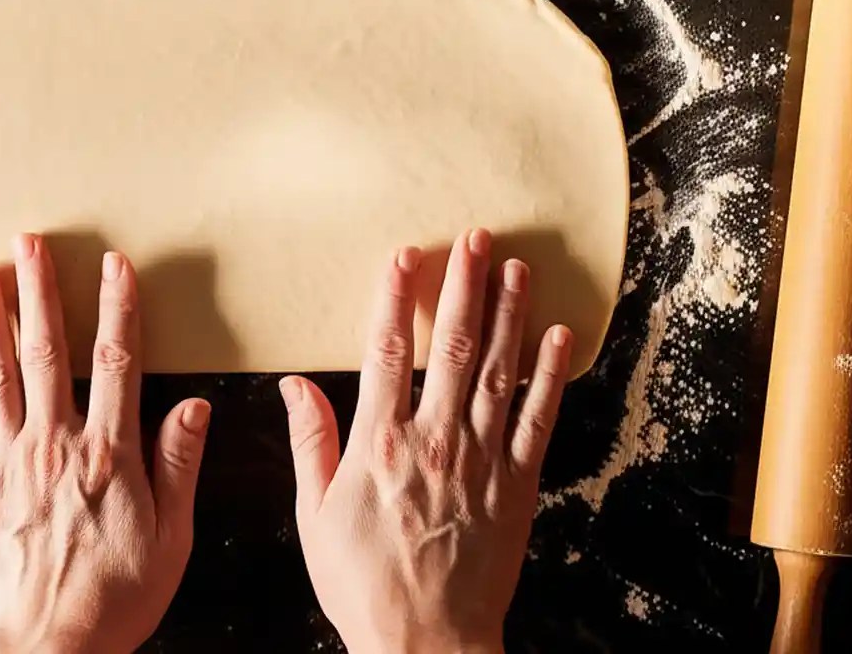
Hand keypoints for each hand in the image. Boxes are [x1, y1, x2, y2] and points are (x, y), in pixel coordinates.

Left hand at [0, 234, 210, 653]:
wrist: (54, 645)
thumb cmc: (117, 595)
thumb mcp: (173, 533)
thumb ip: (179, 463)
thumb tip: (193, 406)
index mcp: (107, 452)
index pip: (116, 363)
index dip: (116, 309)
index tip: (113, 266)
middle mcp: (53, 444)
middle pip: (46, 354)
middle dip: (40, 292)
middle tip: (30, 242)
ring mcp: (7, 463)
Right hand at [279, 229, 573, 653]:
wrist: (426, 643)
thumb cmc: (363, 582)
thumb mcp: (314, 514)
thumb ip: (311, 442)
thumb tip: (294, 386)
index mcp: (380, 443)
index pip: (388, 350)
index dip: (395, 296)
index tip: (406, 254)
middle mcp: (434, 439)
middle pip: (451, 345)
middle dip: (464, 285)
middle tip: (476, 238)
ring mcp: (481, 459)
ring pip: (497, 370)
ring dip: (508, 313)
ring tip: (516, 267)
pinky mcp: (517, 484)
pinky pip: (538, 418)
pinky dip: (549, 374)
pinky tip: (557, 335)